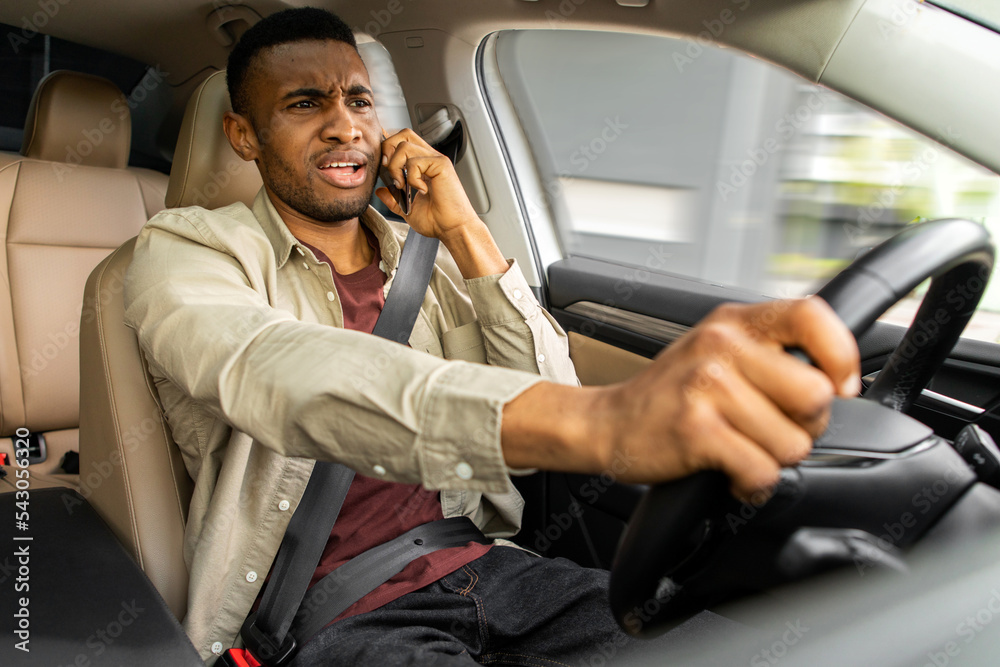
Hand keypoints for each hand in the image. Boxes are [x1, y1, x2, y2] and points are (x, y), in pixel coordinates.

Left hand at [375, 128, 478, 241]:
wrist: (452, 229)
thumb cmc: (437, 220)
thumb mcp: (407, 209)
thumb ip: (394, 199)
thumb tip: (380, 191)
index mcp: (423, 166)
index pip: (403, 142)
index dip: (389, 147)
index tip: (383, 167)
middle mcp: (430, 159)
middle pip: (403, 134)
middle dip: (389, 149)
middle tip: (390, 172)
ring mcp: (436, 160)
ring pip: (404, 146)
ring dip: (396, 167)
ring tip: (404, 186)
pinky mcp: (442, 165)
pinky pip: (415, 162)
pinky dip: (412, 178)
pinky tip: (421, 190)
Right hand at [502, 297, 860, 501]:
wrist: (607, 423)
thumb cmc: (670, 394)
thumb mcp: (717, 352)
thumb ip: (770, 352)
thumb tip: (837, 378)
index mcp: (734, 323)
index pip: (811, 316)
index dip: (839, 354)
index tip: (840, 385)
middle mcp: (721, 345)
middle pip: (815, 395)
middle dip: (804, 426)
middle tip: (771, 429)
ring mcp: (706, 385)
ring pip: (792, 442)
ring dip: (773, 460)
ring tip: (743, 451)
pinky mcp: (696, 429)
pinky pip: (761, 470)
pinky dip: (752, 485)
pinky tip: (732, 474)